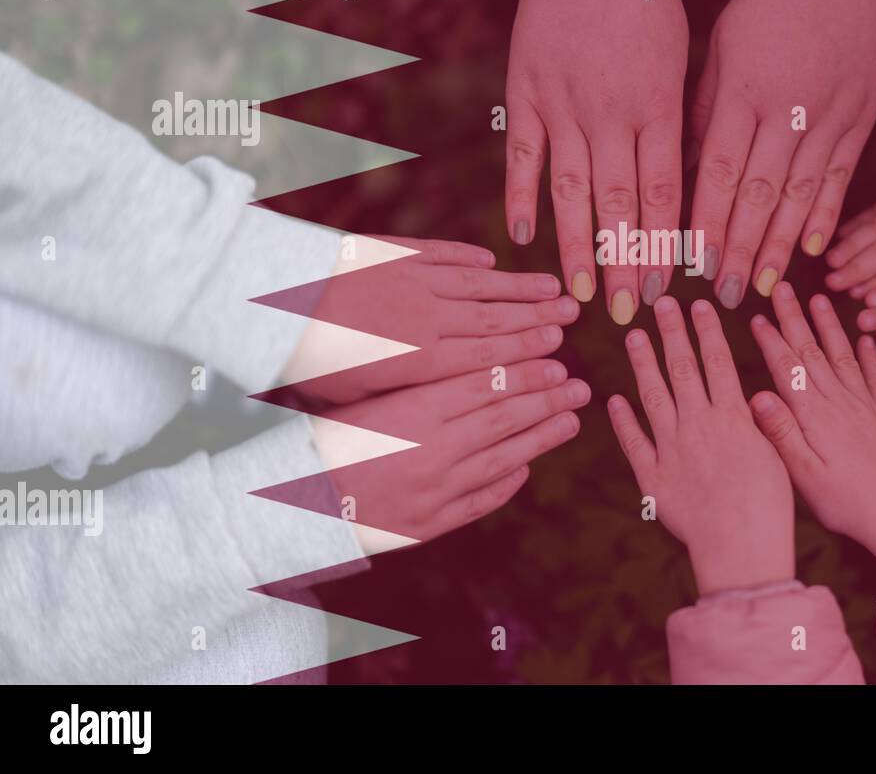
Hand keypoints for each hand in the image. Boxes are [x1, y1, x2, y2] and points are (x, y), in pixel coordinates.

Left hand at [280, 236, 577, 403]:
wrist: (269, 300)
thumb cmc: (308, 361)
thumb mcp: (357, 395)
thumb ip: (408, 398)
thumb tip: (446, 410)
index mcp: (420, 358)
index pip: (488, 355)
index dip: (528, 352)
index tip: (559, 350)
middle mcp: (426, 316)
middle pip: (495, 317)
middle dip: (539, 318)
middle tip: (575, 315)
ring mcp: (412, 279)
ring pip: (478, 283)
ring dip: (517, 286)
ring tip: (552, 287)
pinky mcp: (392, 252)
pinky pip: (441, 254)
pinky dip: (467, 258)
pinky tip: (491, 262)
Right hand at [310, 359, 589, 551]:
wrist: (288, 504)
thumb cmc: (321, 439)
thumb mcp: (368, 398)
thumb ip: (420, 385)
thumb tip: (472, 366)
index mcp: (414, 408)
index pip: (486, 384)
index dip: (526, 372)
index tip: (555, 360)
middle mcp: (432, 449)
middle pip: (504, 417)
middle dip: (547, 399)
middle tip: (578, 385)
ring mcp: (435, 490)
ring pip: (503, 457)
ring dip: (541, 437)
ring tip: (570, 420)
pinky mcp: (430, 524)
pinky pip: (481, 500)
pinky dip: (507, 482)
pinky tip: (526, 467)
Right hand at [506, 0, 687, 322]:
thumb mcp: (683, 55)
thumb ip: (678, 119)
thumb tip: (683, 184)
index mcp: (660, 103)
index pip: (665, 193)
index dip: (666, 247)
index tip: (668, 290)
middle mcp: (612, 111)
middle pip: (620, 204)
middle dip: (626, 265)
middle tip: (627, 315)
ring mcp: (564, 102)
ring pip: (571, 190)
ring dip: (577, 246)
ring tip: (580, 295)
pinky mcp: (526, 89)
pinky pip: (523, 154)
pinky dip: (522, 195)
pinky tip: (524, 236)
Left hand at [607, 297, 794, 594]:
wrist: (743, 547)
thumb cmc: (771, 506)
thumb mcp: (779, 455)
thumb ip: (763, 422)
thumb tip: (756, 393)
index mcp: (734, 418)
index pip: (718, 362)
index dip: (707, 331)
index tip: (698, 305)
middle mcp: (699, 426)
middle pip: (683, 369)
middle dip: (672, 333)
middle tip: (661, 303)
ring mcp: (672, 449)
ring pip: (654, 396)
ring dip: (643, 363)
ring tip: (634, 335)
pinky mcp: (653, 478)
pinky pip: (634, 442)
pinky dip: (623, 420)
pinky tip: (613, 400)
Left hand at [688, 0, 875, 308]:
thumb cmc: (770, 2)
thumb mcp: (719, 46)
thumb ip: (704, 109)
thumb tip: (684, 172)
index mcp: (742, 89)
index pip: (717, 171)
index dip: (705, 224)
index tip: (690, 266)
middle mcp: (786, 108)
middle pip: (757, 194)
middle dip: (739, 250)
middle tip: (723, 296)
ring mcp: (830, 115)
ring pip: (799, 195)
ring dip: (779, 247)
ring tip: (763, 288)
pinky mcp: (862, 116)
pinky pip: (839, 177)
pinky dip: (825, 216)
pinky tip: (812, 251)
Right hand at [747, 283, 875, 582]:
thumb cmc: (848, 504)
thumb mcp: (805, 476)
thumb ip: (781, 433)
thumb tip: (756, 395)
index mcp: (815, 416)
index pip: (787, 367)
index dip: (770, 339)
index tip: (756, 314)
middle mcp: (841, 403)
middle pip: (812, 351)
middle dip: (795, 318)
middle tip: (782, 287)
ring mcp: (866, 407)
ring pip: (842, 355)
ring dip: (829, 326)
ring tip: (819, 298)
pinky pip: (875, 377)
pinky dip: (869, 354)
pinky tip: (865, 337)